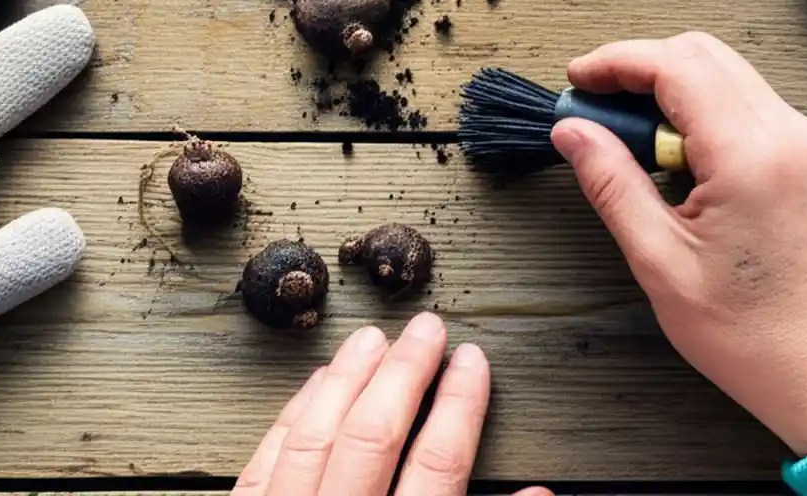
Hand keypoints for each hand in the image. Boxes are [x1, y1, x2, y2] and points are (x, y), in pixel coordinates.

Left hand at [233, 312, 551, 495]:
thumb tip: (540, 493)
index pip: (439, 464)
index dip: (461, 404)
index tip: (474, 360)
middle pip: (374, 436)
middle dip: (405, 373)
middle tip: (428, 327)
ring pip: (314, 438)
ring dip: (347, 381)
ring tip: (375, 338)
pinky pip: (266, 459)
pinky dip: (295, 415)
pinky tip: (318, 383)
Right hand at [550, 32, 806, 454]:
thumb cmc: (755, 338)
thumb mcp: (661, 263)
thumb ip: (613, 184)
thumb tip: (573, 132)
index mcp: (752, 157)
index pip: (677, 65)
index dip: (617, 62)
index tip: (579, 79)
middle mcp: (792, 135)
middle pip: (705, 55)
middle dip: (642, 69)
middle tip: (597, 109)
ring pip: (731, 75)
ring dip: (675, 91)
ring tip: (634, 142)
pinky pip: (755, 108)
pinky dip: (709, 114)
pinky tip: (681, 158)